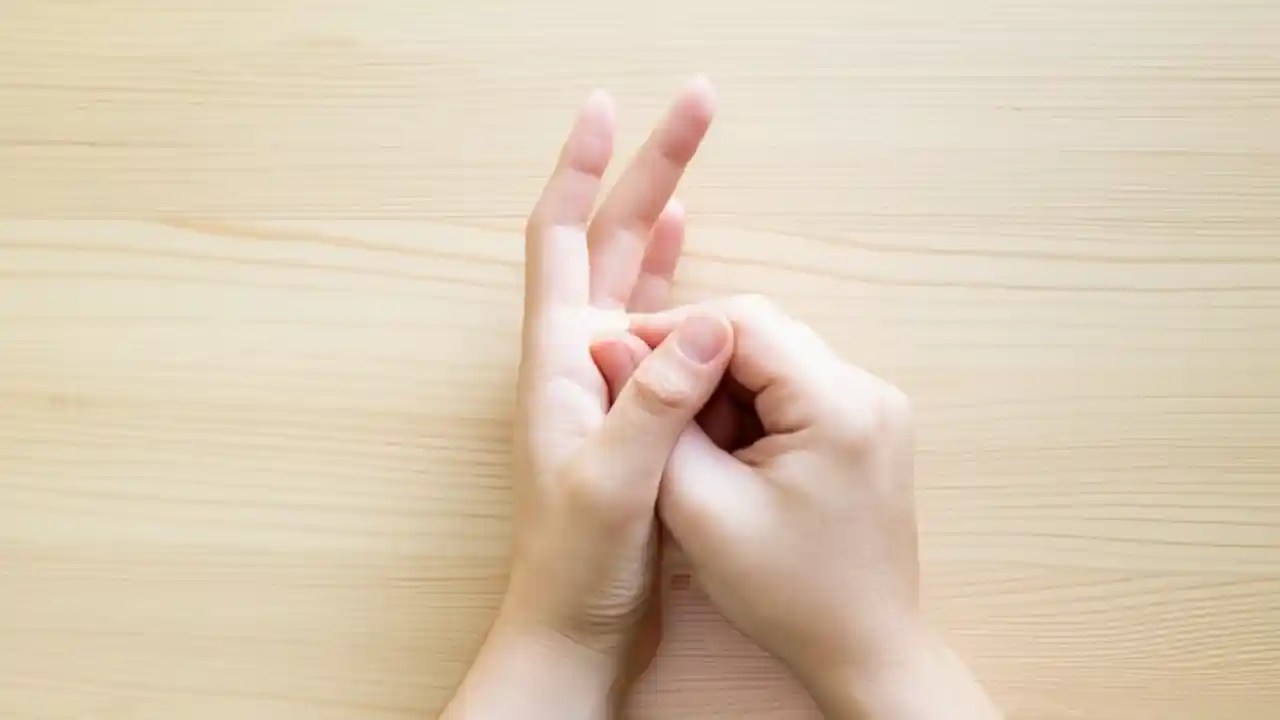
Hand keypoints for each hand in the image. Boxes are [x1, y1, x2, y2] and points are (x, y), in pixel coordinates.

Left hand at [442, 78, 731, 719]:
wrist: (571, 628)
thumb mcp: (614, 486)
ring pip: (628, 274)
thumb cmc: (576, 567)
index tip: (605, 109)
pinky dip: (667, 278)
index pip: (557, 240)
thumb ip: (655, 404)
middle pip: (603, 240)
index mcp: (558, 363)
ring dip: (656, 214)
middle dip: (645, 170)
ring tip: (689, 160)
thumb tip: (710, 320)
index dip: (578, 170)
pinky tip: (685, 256)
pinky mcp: (630, 408)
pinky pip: (650, 322)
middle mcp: (575, 360)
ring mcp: (603, 382)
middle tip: (697, 106)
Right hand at [617, 296, 997, 719]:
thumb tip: (610, 342)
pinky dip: (753, 401)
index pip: (744, 320)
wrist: (862, 648)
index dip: (673, 328)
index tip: (620, 356)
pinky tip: (725, 445)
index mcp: (838, 406)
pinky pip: (799, 384)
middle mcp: (870, 390)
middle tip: (644, 396)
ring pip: (778, 356)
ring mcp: (876, 406)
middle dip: (698, 356)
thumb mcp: (700, 509)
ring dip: (723, 381)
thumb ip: (653, 419)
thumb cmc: (787, 594)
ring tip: (686, 433)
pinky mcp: (869, 424)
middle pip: (764, 332)